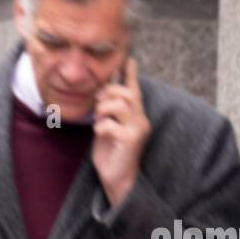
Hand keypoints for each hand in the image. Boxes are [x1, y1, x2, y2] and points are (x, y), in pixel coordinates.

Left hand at [92, 56, 150, 208]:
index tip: (128, 59)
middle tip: (97, 104)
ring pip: (121, 104)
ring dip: (104, 109)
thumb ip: (107, 110)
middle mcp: (142, 121)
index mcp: (136, 116)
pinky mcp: (131, 140)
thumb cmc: (111, 153)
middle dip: (109, 94)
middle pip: (127, 94)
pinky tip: (98, 133)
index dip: (130, 74)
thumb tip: (102, 91)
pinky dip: (100, 126)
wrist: (117, 179)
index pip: (134, 90)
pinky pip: (112, 123)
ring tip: (98, 119)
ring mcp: (138, 130)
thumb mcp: (107, 126)